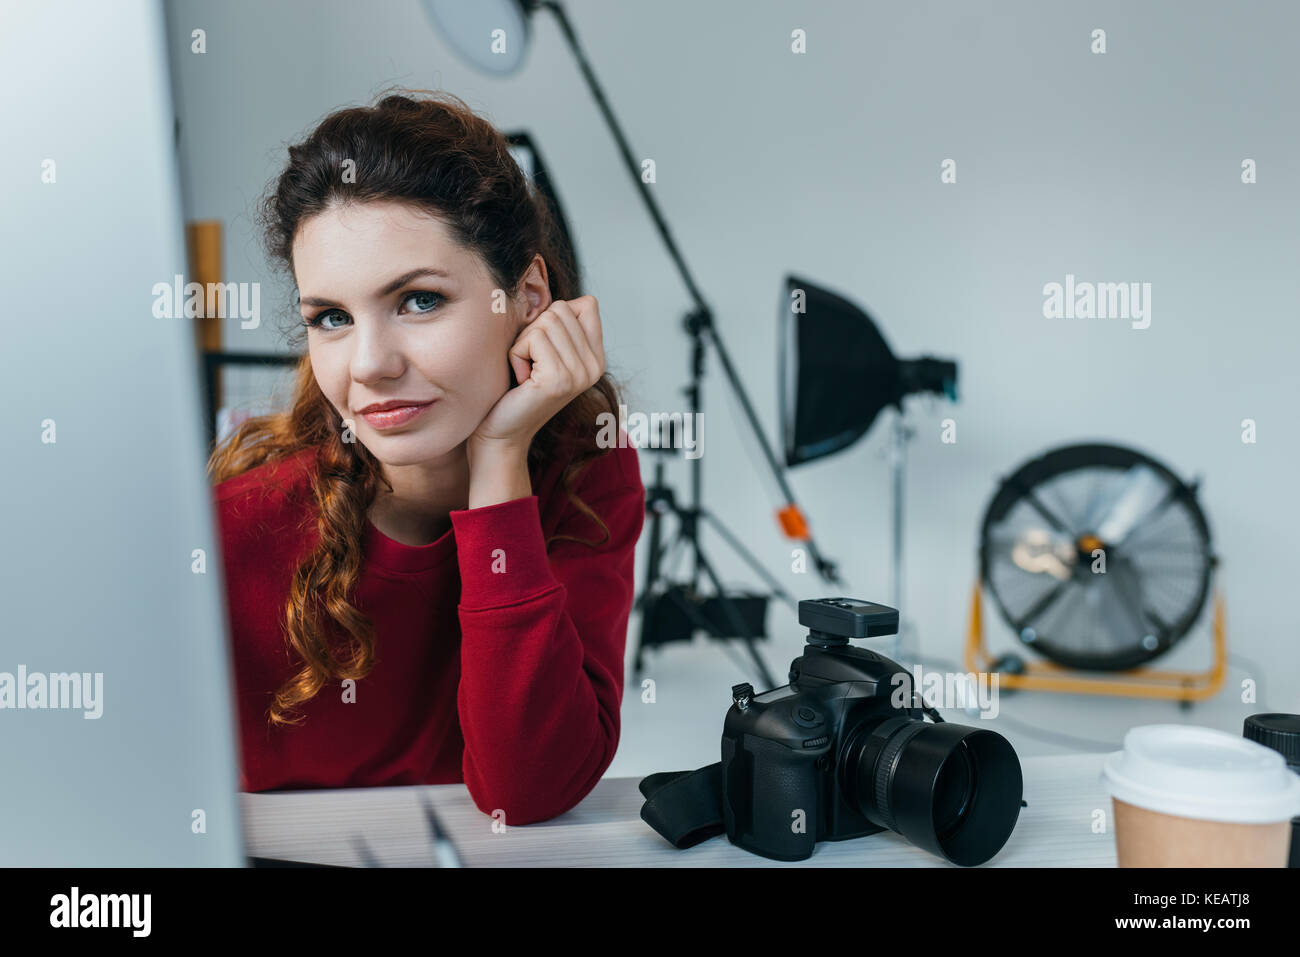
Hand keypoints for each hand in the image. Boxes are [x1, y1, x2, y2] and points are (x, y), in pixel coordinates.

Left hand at [470, 295, 605, 450]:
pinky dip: (516, 354)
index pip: (587, 304)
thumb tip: (547, 288)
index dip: (554, 317)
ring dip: (523, 343)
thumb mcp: (544, 349)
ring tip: (525, 372)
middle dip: (534, 330)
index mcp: (597, 357)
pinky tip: (521, 379)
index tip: (543, 349)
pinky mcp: (560, 379)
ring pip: (546, 321)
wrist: (501, 432)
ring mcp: (580, 374)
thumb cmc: (514, 388)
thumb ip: (558, 324)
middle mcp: (595, 366)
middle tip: (530, 363)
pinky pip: (532, 338)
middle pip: (561, 309)